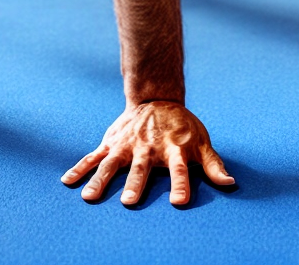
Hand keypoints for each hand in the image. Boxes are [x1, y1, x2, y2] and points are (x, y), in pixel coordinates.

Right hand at [62, 101, 233, 205]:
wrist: (156, 97)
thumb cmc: (181, 126)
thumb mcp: (201, 142)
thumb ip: (213, 165)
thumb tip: (230, 184)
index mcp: (173, 150)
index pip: (180, 170)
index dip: (181, 184)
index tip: (179, 202)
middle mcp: (148, 148)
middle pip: (141, 168)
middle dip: (135, 184)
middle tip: (129, 202)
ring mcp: (126, 145)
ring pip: (112, 164)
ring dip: (101, 180)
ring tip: (90, 197)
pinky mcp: (111, 143)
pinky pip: (93, 157)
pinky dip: (80, 169)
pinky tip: (68, 182)